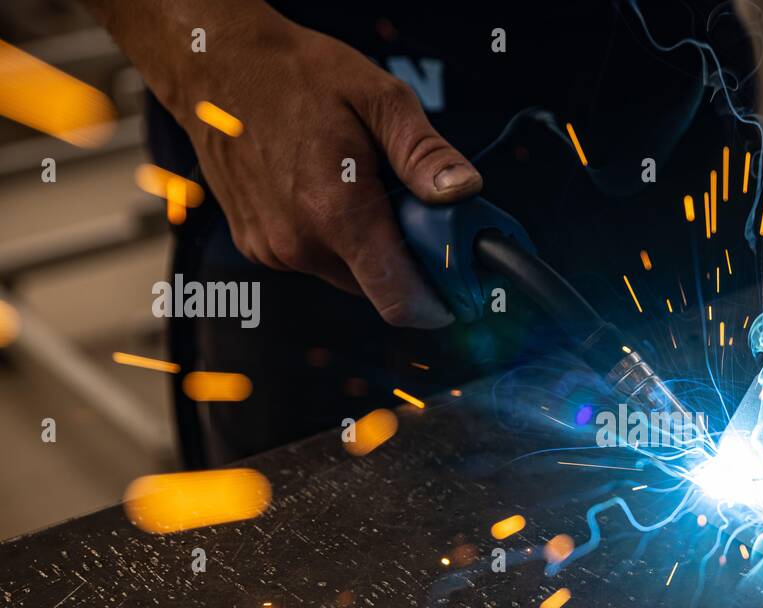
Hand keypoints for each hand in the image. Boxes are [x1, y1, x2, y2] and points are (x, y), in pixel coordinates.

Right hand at [91, 0, 480, 327]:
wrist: (214, 65)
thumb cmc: (295, 75)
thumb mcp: (380, 99)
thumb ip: (424, 154)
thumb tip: (464, 192)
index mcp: (337, 213)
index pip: (398, 300)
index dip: (436, 304)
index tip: (456, 289)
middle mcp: (300, 243)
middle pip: (378, 287)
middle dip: (403, 261)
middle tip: (408, 210)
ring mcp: (274, 250)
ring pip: (347, 275)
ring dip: (366, 248)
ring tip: (359, 189)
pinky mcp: (257, 246)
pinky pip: (314, 260)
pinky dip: (332, 238)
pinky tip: (324, 191)